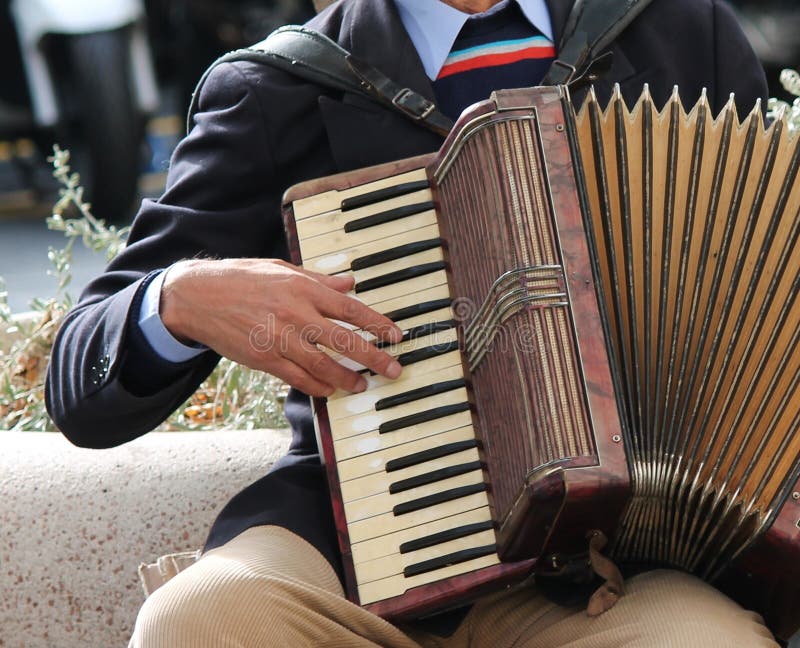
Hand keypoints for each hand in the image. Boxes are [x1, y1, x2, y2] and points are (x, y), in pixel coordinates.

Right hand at [159, 258, 403, 396]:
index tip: (396, 336)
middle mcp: (295, 314)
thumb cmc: (241, 278)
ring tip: (363, 385)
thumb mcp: (281, 269)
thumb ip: (319, 279)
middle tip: (394, 370)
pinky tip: (331, 389)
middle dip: (374, 358)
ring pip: (324, 365)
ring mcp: (280, 339)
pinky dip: (318, 386)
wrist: (197, 296)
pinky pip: (298, 378)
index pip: (351, 308)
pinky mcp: (264, 359)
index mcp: (303, 288)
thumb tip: (351, 283)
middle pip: (344, 341)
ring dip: (348, 378)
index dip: (377, 324)